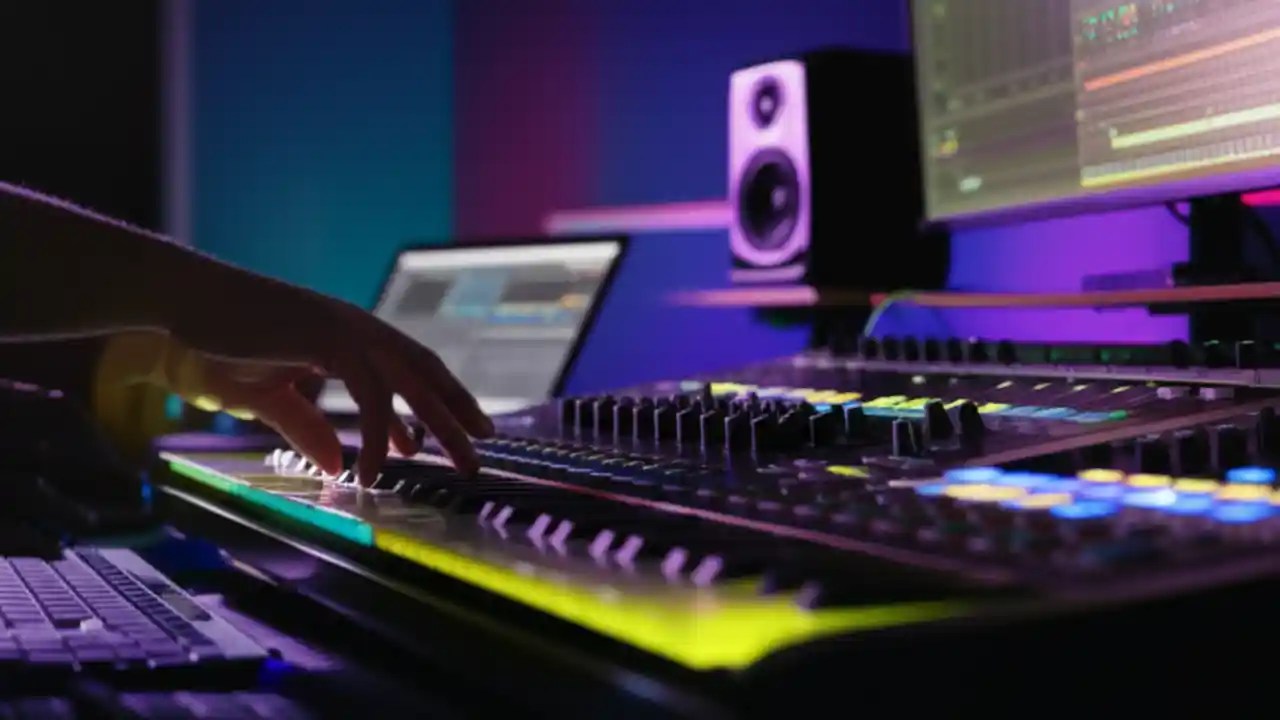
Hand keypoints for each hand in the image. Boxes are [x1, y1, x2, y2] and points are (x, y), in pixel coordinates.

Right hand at [137, 263, 493, 483]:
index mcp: (347, 334)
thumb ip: (305, 427)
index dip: (435, 401)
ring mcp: (344, 326)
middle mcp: (355, 326)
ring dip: (442, 424)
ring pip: (412, 379)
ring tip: (461, 464)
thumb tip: (335, 463)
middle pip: (424, 372)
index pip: (408, 368)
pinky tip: (377, 468)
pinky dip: (380, 432)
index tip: (455, 435)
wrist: (177, 306)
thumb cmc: (214, 344)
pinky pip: (370, 392)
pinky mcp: (327, 336)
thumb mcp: (266, 398)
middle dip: (456, 413)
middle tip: (479, 452)